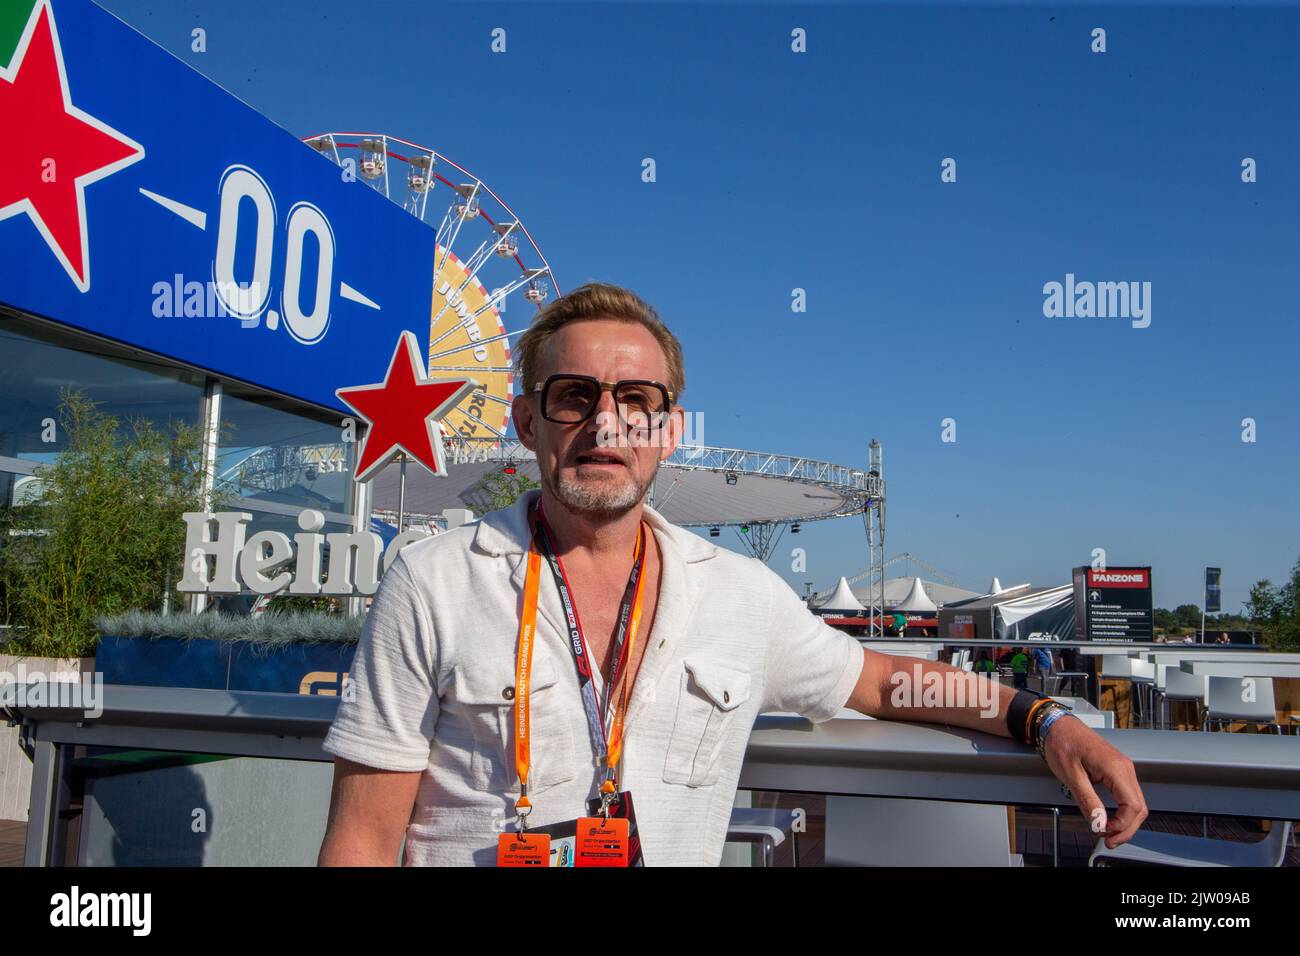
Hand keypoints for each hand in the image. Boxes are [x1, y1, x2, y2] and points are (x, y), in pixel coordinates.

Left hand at [1042, 716, 1147, 848]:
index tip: (1104, 833)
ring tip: (1106, 833)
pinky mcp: (1118, 771)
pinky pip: (1128, 796)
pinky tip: (1109, 820)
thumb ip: (1087, 800)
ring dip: (1125, 822)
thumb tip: (1099, 823)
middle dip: (1126, 829)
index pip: (1132, 806)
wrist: (1058, 726)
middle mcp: (1125, 768)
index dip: (1121, 825)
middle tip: (1108, 840)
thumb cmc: (1062, 743)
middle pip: (1139, 808)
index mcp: (1115, 767)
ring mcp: (1123, 769)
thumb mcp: (1070, 775)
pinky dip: (1122, 812)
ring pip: (1136, 804)